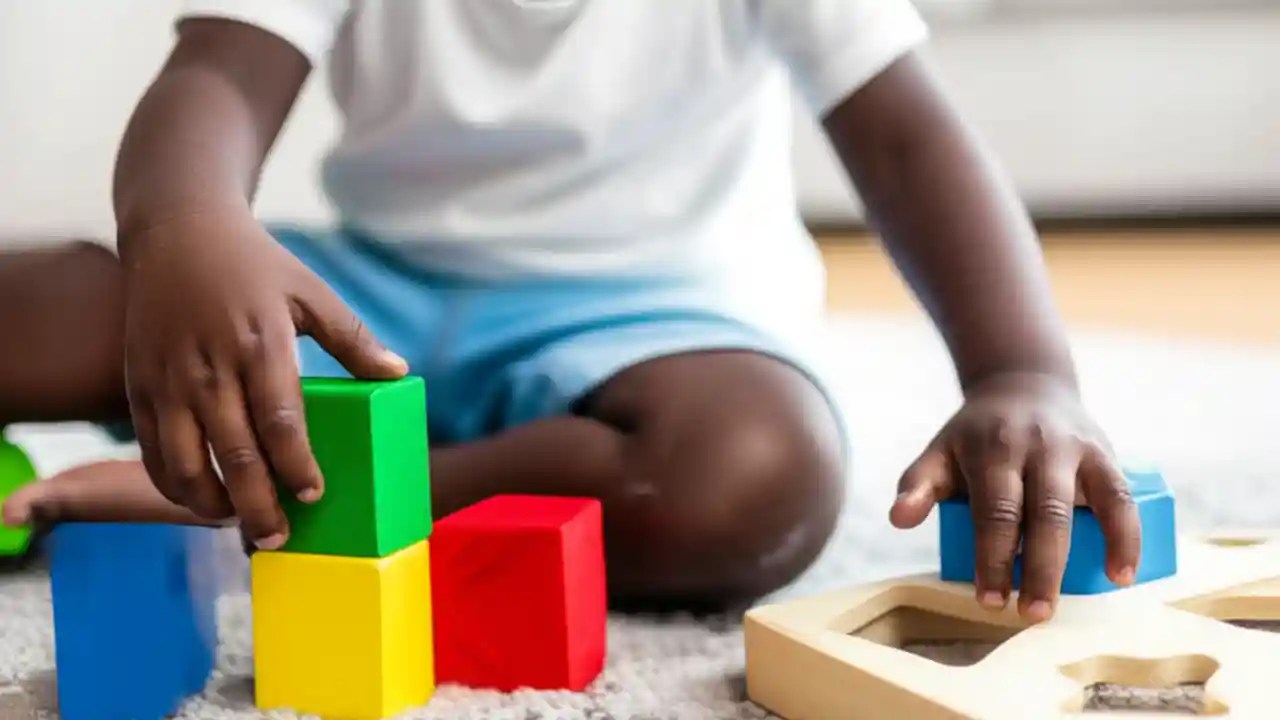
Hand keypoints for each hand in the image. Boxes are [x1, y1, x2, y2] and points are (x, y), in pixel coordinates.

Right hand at [118, 210, 407, 548]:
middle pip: (235, 456)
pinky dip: (172, 486)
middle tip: (279, 538)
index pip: (281, 424)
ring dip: (212, 504)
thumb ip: (353, 338)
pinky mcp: (139, 385)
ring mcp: (169, 380)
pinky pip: (151, 451)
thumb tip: (398, 373)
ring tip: (240, 525)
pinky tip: (200, 501)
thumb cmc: (255, 263)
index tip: (315, 494)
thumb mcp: (310, 291)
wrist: (176, 231)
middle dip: (258, 506)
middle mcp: (210, 369)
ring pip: (184, 463)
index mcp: (260, 345)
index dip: (297, 466)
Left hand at [889, 372, 1139, 621]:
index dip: (993, 556)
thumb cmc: (977, 435)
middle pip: (1041, 512)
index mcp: (991, 449)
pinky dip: (1126, 535)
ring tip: (1074, 601)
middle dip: (1038, 567)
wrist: (1023, 385)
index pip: (995, 510)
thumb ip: (918, 484)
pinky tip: (1121, 573)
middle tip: (1030, 614)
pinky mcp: (1104, 454)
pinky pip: (1121, 496)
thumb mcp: (940, 451)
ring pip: (1085, 505)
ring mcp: (1073, 449)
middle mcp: (1035, 446)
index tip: (989, 599)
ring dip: (1082, 556)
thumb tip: (898, 519)